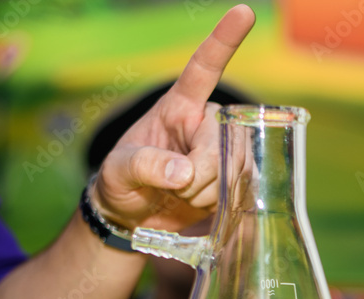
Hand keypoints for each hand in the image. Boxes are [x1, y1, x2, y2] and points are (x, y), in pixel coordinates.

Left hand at [92, 5, 255, 231]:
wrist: (134, 215)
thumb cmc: (121, 182)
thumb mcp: (118, 171)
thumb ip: (146, 166)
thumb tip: (186, 173)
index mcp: (179, 107)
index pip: (204, 68)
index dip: (224, 40)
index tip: (244, 12)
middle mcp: (207, 123)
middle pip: (228, 140)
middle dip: (205, 173)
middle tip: (177, 188)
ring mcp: (226, 151)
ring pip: (238, 169)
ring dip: (211, 192)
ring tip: (185, 195)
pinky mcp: (238, 178)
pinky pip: (245, 188)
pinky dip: (224, 203)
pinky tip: (205, 204)